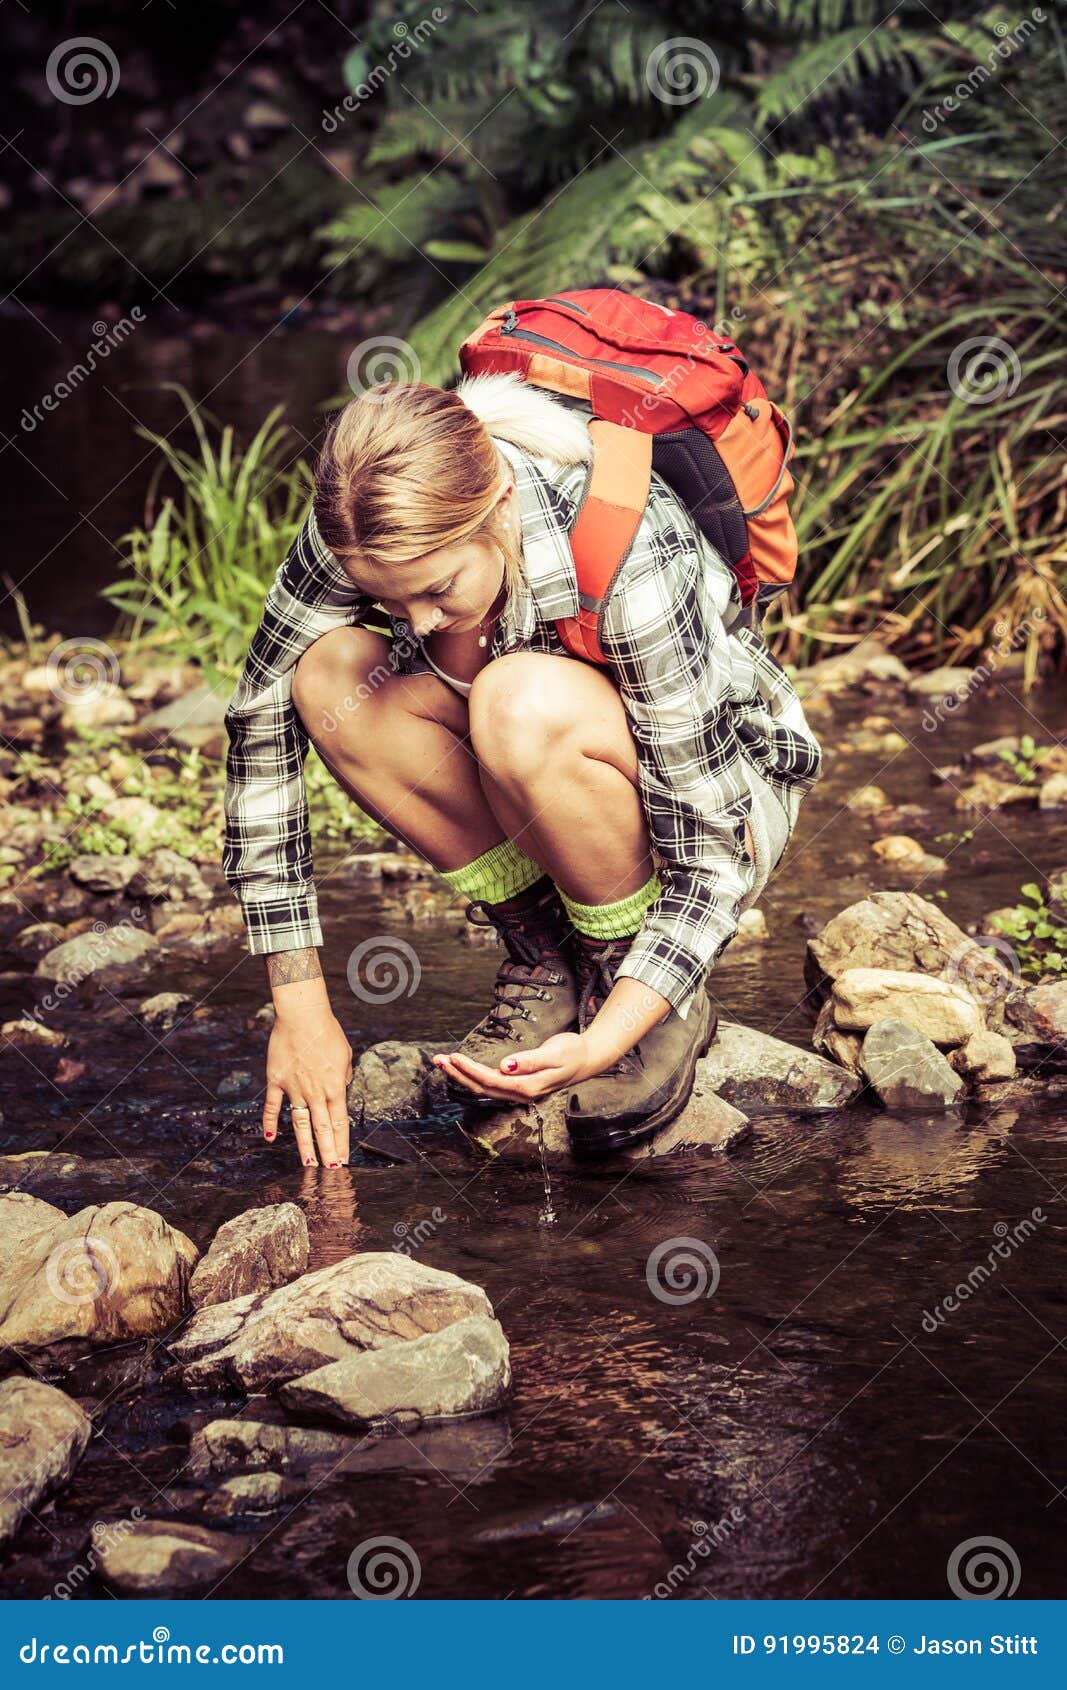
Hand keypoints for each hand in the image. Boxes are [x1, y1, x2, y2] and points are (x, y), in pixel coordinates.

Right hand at [262, 1006, 352, 1165]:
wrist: (302, 1016)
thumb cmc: (327, 1032)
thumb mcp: (345, 1055)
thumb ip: (343, 1077)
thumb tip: (339, 1089)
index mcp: (334, 1086)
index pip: (340, 1122)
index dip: (342, 1143)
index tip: (344, 1160)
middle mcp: (315, 1092)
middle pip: (322, 1128)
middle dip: (328, 1151)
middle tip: (331, 1170)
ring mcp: (294, 1088)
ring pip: (299, 1123)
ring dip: (304, 1146)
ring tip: (308, 1164)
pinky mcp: (276, 1081)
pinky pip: (273, 1106)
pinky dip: (270, 1122)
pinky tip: (269, 1138)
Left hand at [432, 1031, 599, 1103]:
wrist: (587, 1060)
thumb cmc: (572, 1053)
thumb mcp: (555, 1053)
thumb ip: (531, 1061)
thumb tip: (506, 1066)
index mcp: (528, 1087)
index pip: (491, 1080)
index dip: (471, 1070)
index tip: (454, 1057)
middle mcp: (520, 1093)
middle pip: (482, 1087)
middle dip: (458, 1074)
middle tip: (438, 1059)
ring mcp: (519, 1091)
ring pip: (484, 1087)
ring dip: (462, 1076)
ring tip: (443, 1062)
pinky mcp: (517, 1086)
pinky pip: (490, 1084)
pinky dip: (473, 1076)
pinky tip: (462, 1070)